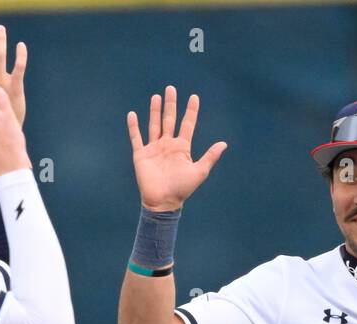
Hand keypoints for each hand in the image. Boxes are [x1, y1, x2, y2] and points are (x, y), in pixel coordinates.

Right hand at [127, 86, 226, 211]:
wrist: (163, 202)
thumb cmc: (182, 189)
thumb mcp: (199, 171)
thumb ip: (210, 156)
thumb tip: (224, 143)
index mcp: (182, 148)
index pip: (187, 124)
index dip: (191, 111)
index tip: (194, 97)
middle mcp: (168, 145)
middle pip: (169, 119)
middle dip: (170, 104)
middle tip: (171, 88)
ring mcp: (154, 148)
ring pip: (154, 124)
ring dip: (155, 110)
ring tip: (156, 96)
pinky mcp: (141, 154)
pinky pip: (136, 137)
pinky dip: (133, 126)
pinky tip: (133, 114)